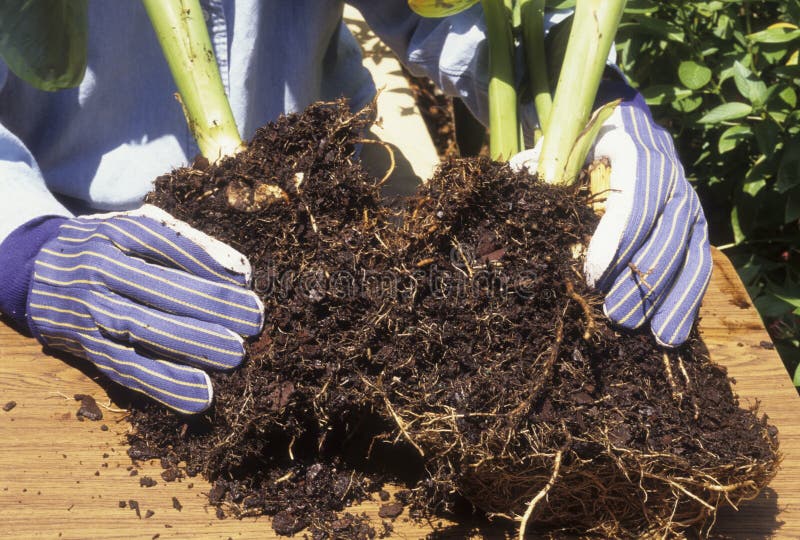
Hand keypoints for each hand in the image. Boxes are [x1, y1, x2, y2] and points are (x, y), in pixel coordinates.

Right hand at [27, 205, 263, 412]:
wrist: (37, 271)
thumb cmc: (108, 247)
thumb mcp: (138, 228)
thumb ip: (186, 243)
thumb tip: (239, 271)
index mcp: (116, 233)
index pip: (165, 244)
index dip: (206, 262)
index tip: (247, 280)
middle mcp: (99, 270)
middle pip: (156, 288)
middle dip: (208, 305)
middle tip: (253, 320)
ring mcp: (90, 311)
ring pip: (139, 328)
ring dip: (189, 345)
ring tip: (233, 356)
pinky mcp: (88, 349)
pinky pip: (126, 368)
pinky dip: (164, 384)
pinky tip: (200, 396)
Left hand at [509, 91, 711, 346]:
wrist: (623, 121)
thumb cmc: (582, 138)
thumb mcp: (561, 141)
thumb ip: (541, 164)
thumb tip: (514, 184)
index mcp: (636, 150)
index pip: (632, 199)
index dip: (617, 239)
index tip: (592, 275)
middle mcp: (671, 173)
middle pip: (667, 230)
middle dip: (643, 277)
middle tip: (617, 316)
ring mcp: (687, 198)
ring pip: (691, 250)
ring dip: (672, 296)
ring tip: (655, 336)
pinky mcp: (695, 222)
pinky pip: (700, 261)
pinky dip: (689, 298)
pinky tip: (674, 332)